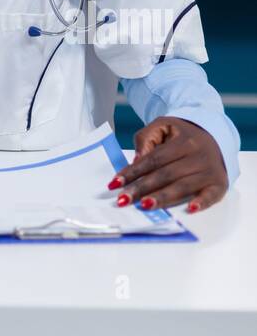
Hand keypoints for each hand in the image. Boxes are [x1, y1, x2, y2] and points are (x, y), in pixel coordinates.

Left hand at [109, 117, 228, 213]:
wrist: (214, 136)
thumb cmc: (183, 135)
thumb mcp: (163, 126)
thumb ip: (147, 139)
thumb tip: (137, 162)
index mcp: (183, 141)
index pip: (154, 159)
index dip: (134, 171)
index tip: (116, 183)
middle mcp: (198, 155)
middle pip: (166, 174)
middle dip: (143, 188)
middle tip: (124, 199)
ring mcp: (209, 171)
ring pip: (183, 186)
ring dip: (163, 197)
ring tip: (145, 205)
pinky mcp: (219, 184)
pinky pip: (211, 196)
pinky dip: (201, 203)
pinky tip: (189, 209)